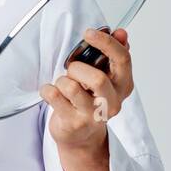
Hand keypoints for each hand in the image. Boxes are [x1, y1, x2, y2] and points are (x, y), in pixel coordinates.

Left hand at [40, 27, 132, 153]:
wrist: (81, 137)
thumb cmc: (91, 101)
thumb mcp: (106, 78)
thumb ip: (113, 54)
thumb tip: (120, 33)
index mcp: (123, 86)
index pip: (122, 59)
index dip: (106, 42)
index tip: (89, 33)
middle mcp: (112, 103)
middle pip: (98, 78)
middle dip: (77, 68)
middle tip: (72, 71)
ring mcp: (92, 116)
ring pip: (71, 87)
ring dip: (62, 80)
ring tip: (63, 86)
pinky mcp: (73, 124)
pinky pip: (54, 96)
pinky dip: (48, 90)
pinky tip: (53, 94)